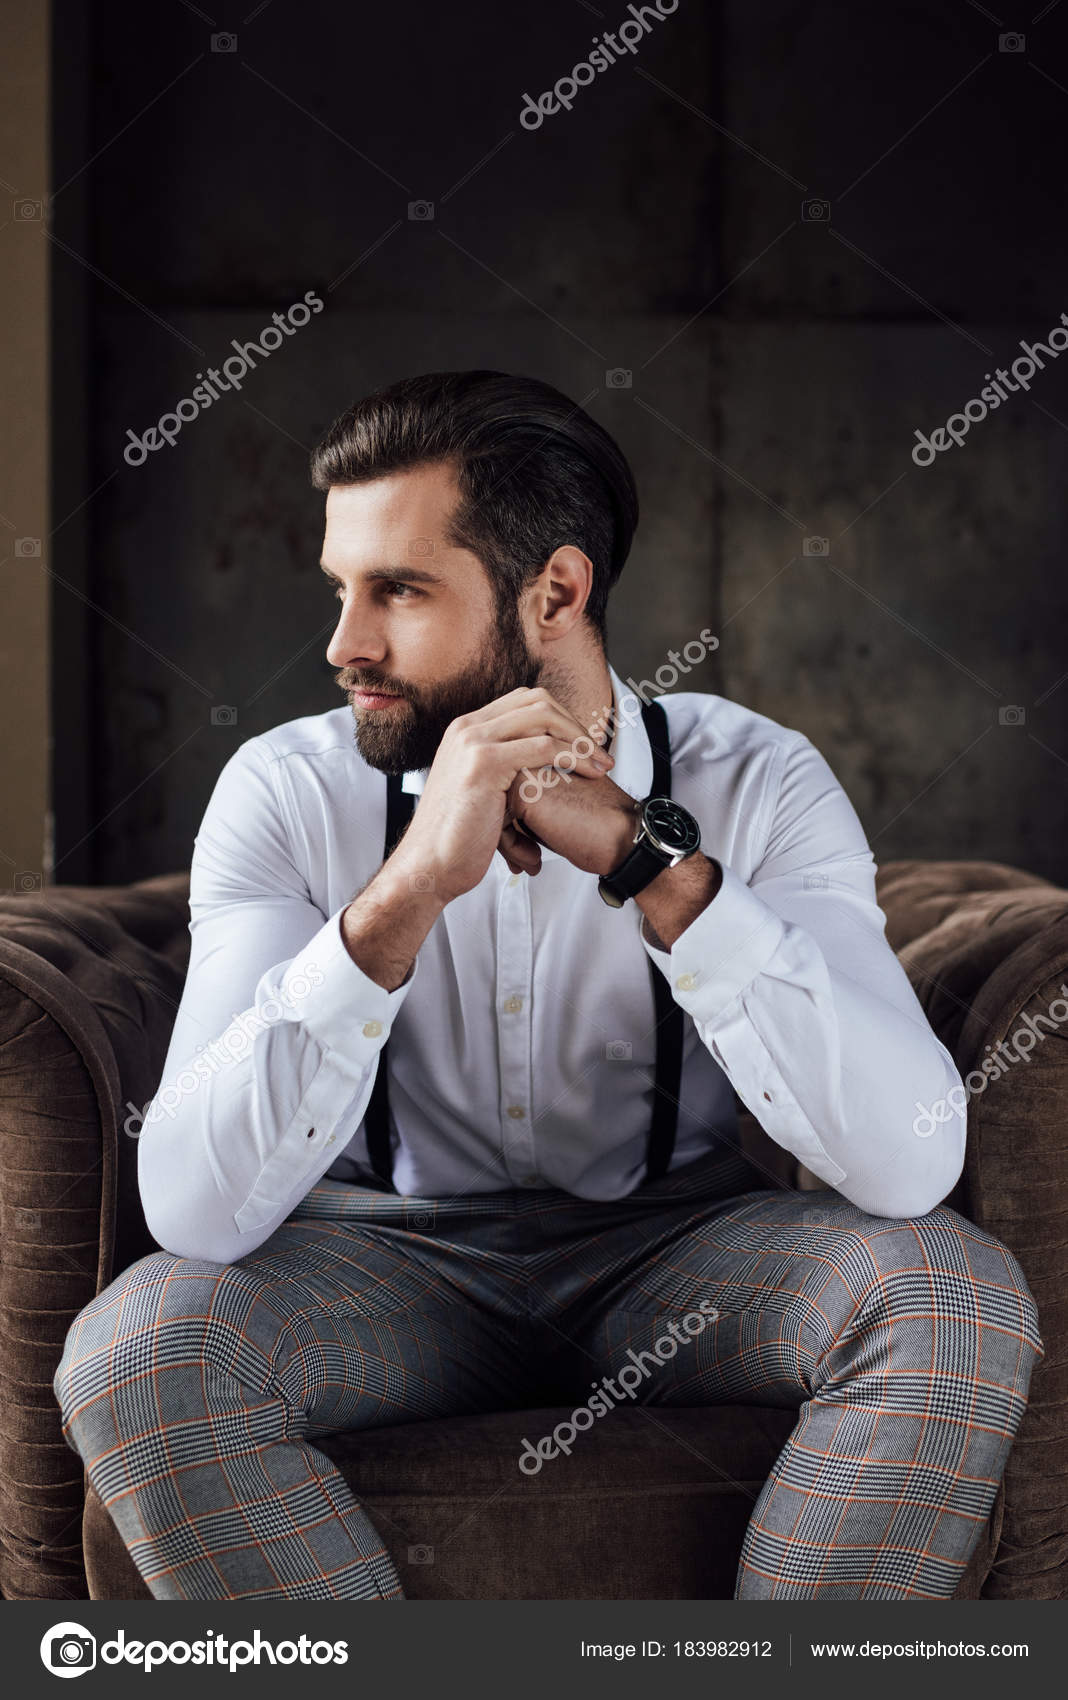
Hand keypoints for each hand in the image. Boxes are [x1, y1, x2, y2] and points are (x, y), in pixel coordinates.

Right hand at [388, 686, 614, 904]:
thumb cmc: (456, 839)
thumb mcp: (477, 791)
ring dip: (580, 740)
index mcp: (465, 730)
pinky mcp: (484, 763)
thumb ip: (500, 770)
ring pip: (543, 718)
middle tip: (600, 755)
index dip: (560, 719)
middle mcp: (467, 728)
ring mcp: (473, 742)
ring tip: (602, 767)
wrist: (429, 865)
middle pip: (536, 701)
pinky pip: (543, 747)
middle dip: (575, 725)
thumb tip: (530, 767)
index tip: (584, 746)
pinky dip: (572, 757)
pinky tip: (587, 774)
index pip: (523, 702)